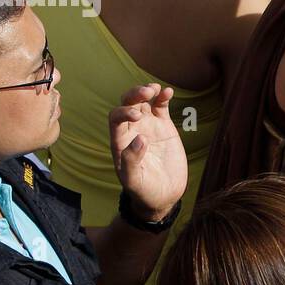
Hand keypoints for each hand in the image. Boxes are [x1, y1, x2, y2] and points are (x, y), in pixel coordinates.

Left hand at [108, 84, 187, 222]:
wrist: (164, 194)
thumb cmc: (145, 190)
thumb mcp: (134, 181)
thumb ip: (131, 161)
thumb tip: (140, 139)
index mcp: (120, 141)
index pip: (116, 119)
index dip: (124, 113)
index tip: (138, 117)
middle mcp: (131, 130)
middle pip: (127, 104)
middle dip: (134, 95)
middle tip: (147, 92)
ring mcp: (148, 126)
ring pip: (143, 102)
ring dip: (147, 91)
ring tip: (156, 89)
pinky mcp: (163, 126)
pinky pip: (161, 107)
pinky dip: (163, 97)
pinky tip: (168, 91)